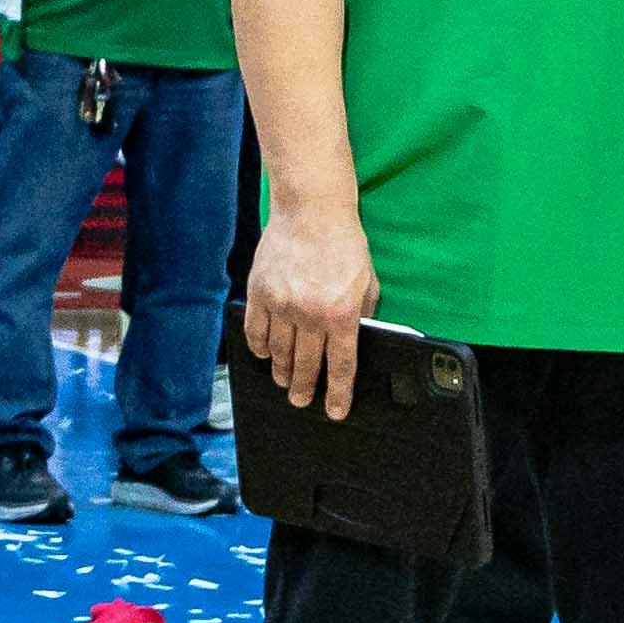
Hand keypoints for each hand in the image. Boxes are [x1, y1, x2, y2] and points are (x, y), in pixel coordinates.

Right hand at [244, 203, 376, 419]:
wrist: (311, 211)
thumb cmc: (344, 244)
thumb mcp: (367, 282)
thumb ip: (362, 313)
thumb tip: (355, 339)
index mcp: (341, 314)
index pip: (339, 366)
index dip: (337, 393)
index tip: (334, 411)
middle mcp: (309, 314)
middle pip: (305, 365)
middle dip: (304, 388)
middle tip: (301, 400)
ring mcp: (281, 305)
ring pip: (279, 352)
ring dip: (281, 371)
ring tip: (283, 381)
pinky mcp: (259, 293)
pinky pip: (255, 331)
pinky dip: (260, 347)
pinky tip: (265, 354)